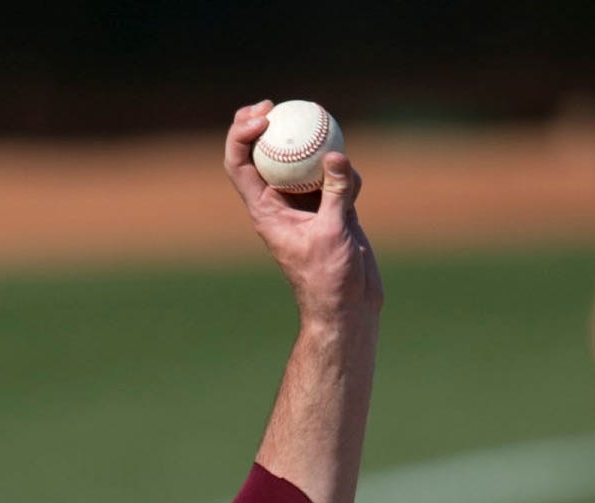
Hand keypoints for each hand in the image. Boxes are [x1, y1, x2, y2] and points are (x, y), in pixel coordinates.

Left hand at [223, 101, 383, 332]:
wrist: (348, 306)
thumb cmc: (329, 279)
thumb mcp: (332, 232)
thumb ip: (336, 192)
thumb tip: (336, 155)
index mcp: (265, 210)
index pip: (240, 164)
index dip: (241, 135)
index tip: (263, 118)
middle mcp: (280, 203)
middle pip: (263, 154)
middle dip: (263, 126)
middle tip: (275, 104)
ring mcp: (305, 204)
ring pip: (301, 162)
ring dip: (313, 147)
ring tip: (323, 133)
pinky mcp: (330, 208)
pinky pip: (334, 178)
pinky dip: (346, 174)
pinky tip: (355, 183)